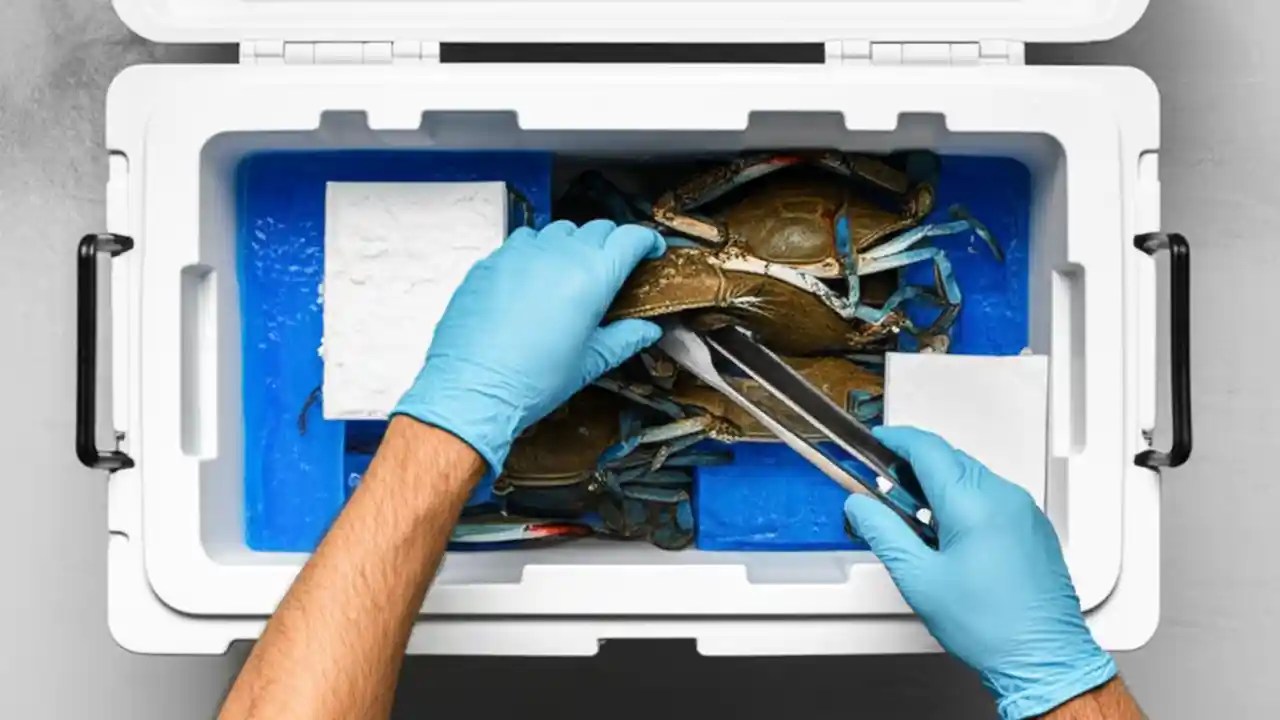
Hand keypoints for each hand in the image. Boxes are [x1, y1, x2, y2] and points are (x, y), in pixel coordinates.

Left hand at [394, 219, 665, 482]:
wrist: (472, 390)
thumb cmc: (533, 381)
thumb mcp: (589, 363)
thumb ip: (624, 338)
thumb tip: (647, 330)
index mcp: (590, 276)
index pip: (629, 238)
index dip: (646, 241)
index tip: (650, 251)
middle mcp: (556, 254)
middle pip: (595, 229)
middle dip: (610, 243)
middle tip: (613, 269)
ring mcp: (519, 254)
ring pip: (556, 231)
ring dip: (571, 245)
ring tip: (570, 274)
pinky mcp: (490, 262)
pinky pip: (521, 244)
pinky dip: (536, 253)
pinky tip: (533, 282)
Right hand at [844, 427, 1116, 719]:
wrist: (1043, 659)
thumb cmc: (990, 626)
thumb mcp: (918, 578)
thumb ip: (883, 533)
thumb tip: (859, 506)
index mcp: (973, 503)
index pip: (928, 448)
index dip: (896, 440)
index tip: (876, 441)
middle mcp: (1004, 497)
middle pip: (949, 460)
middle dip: (913, 467)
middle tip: (883, 487)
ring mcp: (1023, 511)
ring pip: (971, 476)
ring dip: (937, 486)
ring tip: (912, 519)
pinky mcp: (1032, 527)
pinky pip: (992, 496)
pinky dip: (963, 500)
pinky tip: (947, 533)